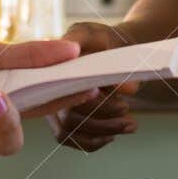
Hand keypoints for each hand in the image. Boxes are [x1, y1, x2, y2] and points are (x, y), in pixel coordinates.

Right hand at [49, 21, 140, 152]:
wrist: (106, 50)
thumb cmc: (103, 41)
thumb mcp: (108, 37)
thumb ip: (115, 61)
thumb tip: (127, 89)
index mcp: (54, 63)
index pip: (64, 89)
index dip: (87, 100)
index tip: (113, 98)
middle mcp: (47, 87)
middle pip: (67, 117)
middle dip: (101, 119)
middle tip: (126, 109)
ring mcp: (52, 104)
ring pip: (69, 131)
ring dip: (102, 132)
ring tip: (130, 125)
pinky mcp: (60, 118)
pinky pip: (70, 138)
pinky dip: (93, 141)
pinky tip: (112, 135)